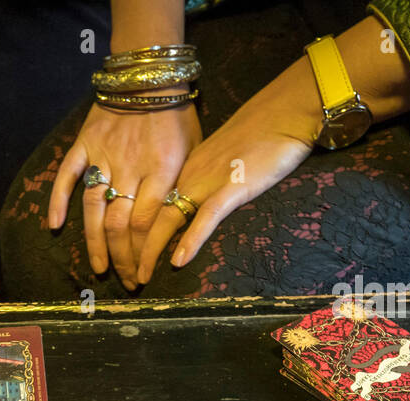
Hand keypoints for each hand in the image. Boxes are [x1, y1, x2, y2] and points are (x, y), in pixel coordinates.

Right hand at [50, 99, 200, 289]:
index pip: (147, 224)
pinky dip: (58, 202)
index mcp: (162, 171)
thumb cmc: (177, 114)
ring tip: (100, 268)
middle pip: (120, 225)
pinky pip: (68, 177)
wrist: (149, 75)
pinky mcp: (85, 146)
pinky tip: (53, 226)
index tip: (144, 275)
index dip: (143, 255)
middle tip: (126, 281)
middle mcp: (130, 169)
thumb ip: (183, 184)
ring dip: (95, 243)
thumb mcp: (194, 149)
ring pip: (95, 210)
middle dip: (123, 259)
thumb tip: (180, 224)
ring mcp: (104, 158)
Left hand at [138, 16, 409, 279]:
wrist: (285, 113)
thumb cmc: (259, 137)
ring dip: (150, 252)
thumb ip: (203, 183)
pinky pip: (206, 217)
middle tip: (126, 279)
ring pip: (167, 220)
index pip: (147, 207)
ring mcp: (207, 183)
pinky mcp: (231, 189)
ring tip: (140, 277)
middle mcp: (187, 177)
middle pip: (148, 217)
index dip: (131, 235)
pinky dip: (191, 240)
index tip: (124, 259)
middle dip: (132, 251)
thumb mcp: (220, 162)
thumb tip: (192, 208)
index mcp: (182, 171)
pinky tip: (178, 262)